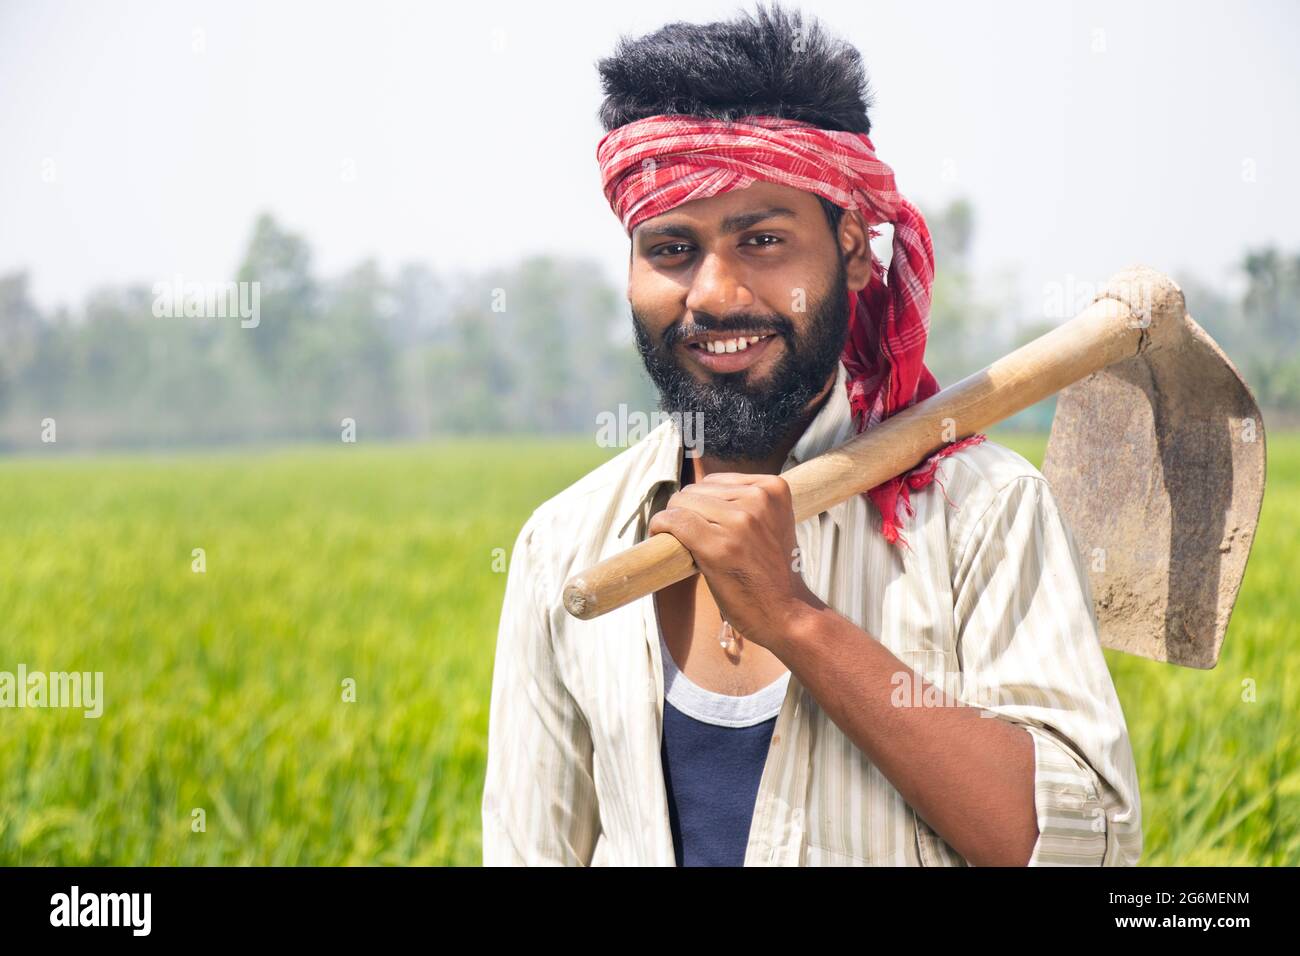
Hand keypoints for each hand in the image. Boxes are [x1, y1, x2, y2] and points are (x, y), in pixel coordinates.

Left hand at [647, 472, 818, 649]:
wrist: (787, 613)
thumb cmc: (772, 573)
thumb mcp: (771, 524)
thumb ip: (744, 503)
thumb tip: (692, 494)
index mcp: (773, 488)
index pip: (715, 481)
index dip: (701, 503)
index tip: (703, 524)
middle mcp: (758, 500)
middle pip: (696, 490)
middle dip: (687, 512)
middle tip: (693, 540)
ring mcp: (739, 522)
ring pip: (682, 503)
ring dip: (673, 521)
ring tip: (686, 544)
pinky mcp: (719, 546)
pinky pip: (675, 522)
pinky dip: (661, 526)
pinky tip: (661, 536)